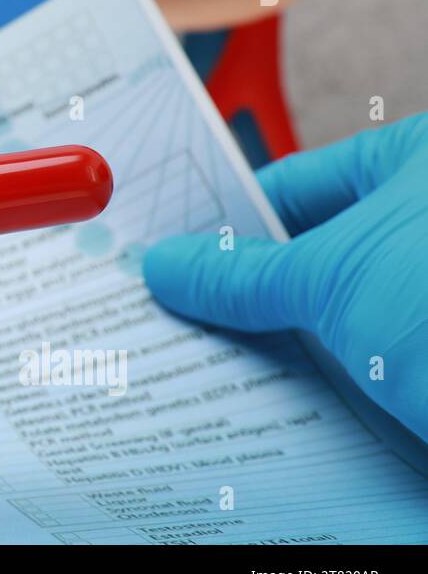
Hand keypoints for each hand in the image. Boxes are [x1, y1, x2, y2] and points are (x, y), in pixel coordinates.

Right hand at [144, 112, 427, 443]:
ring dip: (290, 346)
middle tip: (180, 314)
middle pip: (318, 255)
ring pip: (344, 317)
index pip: (296, 186)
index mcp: (422, 165)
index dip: (227, 222)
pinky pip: (372, 368)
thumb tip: (171, 268)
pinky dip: (330, 388)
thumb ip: (242, 276)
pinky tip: (280, 408)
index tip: (175, 258)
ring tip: (214, 365)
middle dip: (252, 290)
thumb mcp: (333, 278)